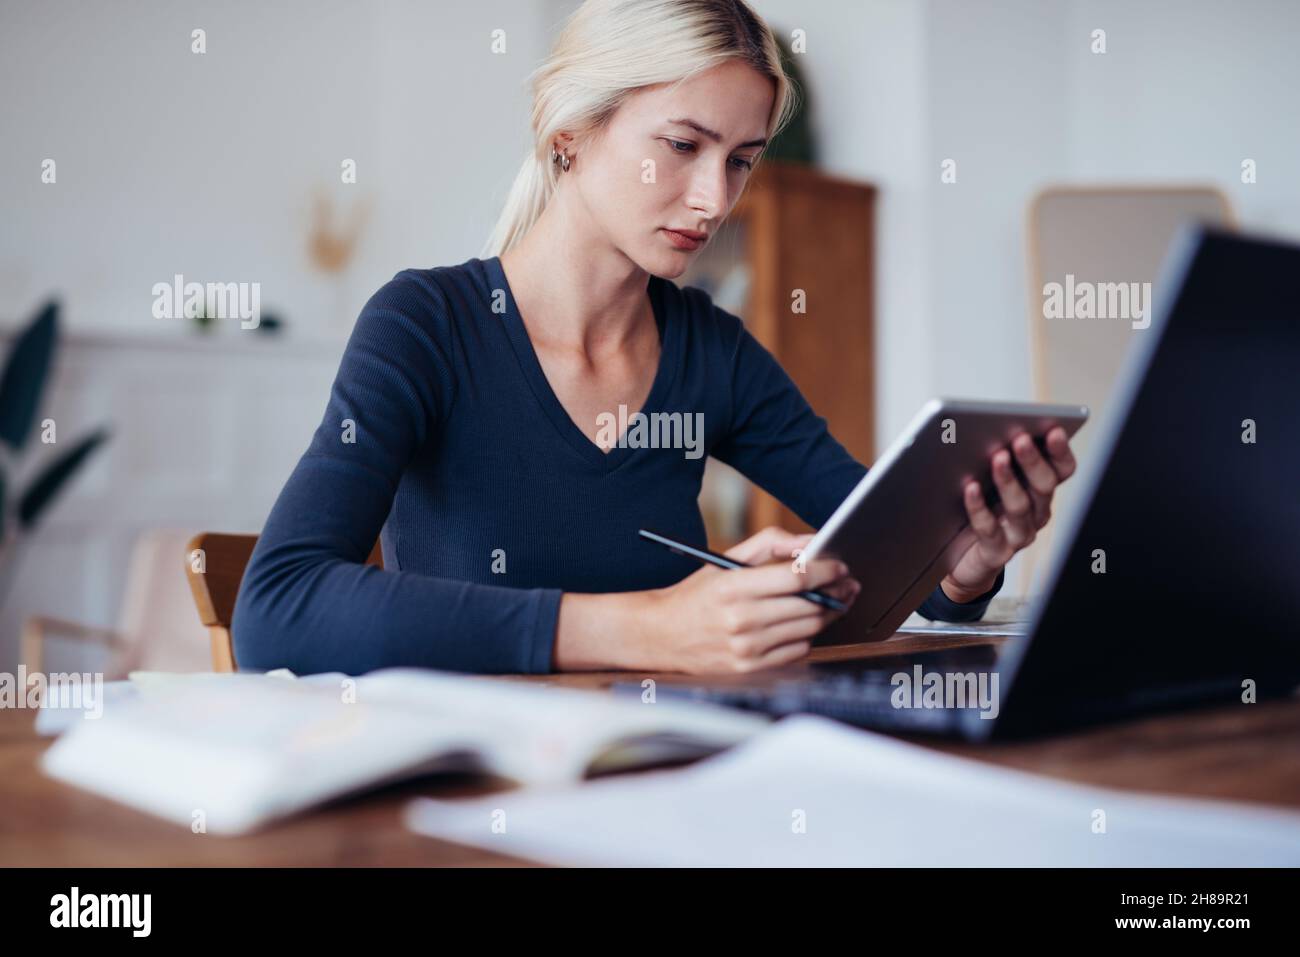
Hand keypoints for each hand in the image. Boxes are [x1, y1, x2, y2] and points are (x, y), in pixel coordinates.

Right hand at [640, 526, 859, 674]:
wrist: (662, 634)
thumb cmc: (698, 595)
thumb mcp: (726, 560)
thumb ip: (769, 543)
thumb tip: (808, 543)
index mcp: (734, 586)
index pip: (796, 577)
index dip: (826, 570)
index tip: (839, 566)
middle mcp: (741, 619)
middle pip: (809, 605)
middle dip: (835, 592)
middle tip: (846, 583)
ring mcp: (746, 647)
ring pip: (808, 629)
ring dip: (827, 614)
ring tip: (832, 601)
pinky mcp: (750, 668)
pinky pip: (797, 651)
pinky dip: (807, 636)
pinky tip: (804, 624)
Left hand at [940, 426, 1078, 602]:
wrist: (961, 559)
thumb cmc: (978, 512)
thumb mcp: (990, 481)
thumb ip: (998, 458)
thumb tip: (989, 426)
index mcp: (1039, 491)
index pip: (1061, 470)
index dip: (1060, 451)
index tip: (1054, 430)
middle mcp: (1036, 513)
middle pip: (1044, 485)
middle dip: (1033, 460)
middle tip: (1020, 439)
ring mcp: (1018, 534)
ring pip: (1020, 507)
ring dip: (1008, 481)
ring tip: (997, 459)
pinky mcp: (996, 552)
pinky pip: (989, 530)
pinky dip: (979, 508)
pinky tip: (970, 488)